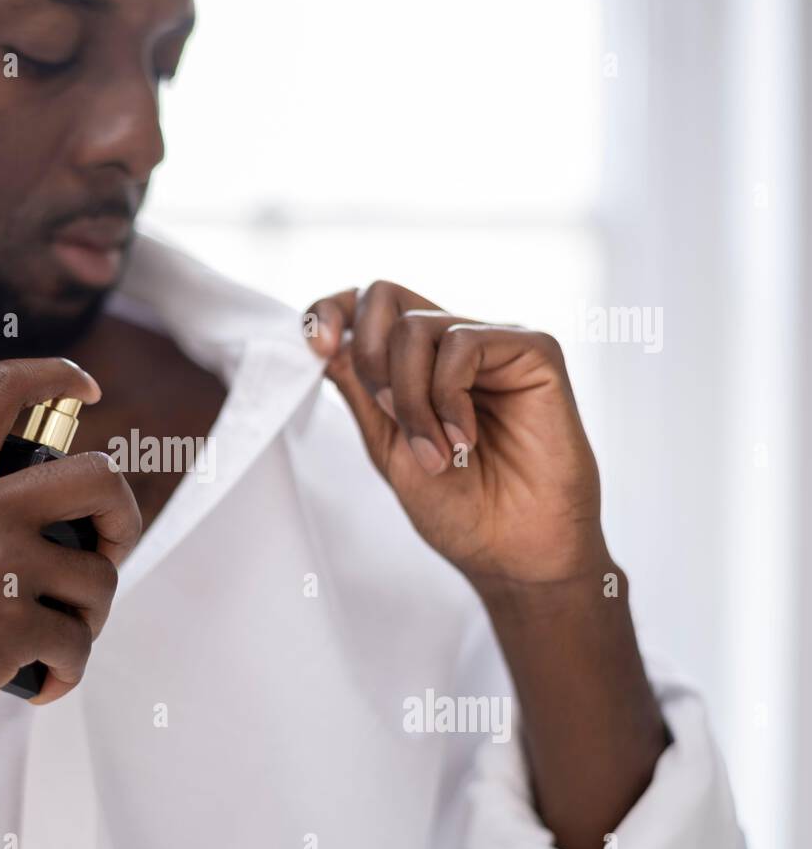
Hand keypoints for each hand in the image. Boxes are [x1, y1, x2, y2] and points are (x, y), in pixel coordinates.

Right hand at [0, 358, 140, 848]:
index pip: (1, 389)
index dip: (57, 375)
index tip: (87, 390)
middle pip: (99, 476)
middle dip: (123, 515)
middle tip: (108, 550)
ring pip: (99, 577)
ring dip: (91, 616)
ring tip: (57, 642)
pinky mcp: (8, 626)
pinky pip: (78, 642)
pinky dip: (70, 669)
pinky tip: (43, 681)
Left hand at [306, 281, 608, 589]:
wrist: (514, 552)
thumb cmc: (458, 508)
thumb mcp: (387, 445)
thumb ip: (360, 392)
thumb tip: (325, 343)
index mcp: (418, 363)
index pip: (364, 306)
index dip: (329, 309)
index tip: (315, 346)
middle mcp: (453, 343)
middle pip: (383, 295)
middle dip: (368, 359)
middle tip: (387, 415)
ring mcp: (494, 342)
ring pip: (415, 328)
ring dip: (409, 399)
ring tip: (435, 453)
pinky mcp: (533, 349)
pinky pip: (462, 343)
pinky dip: (447, 397)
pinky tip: (465, 439)